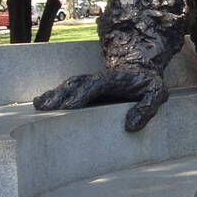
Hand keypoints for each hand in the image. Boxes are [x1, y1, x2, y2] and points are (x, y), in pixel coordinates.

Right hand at [32, 66, 168, 131]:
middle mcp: (99, 78)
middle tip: (46, 109)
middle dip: (61, 95)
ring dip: (54, 95)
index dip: (81, 95)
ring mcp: (91, 82)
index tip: (69, 107)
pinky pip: (68, 90)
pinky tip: (41, 103)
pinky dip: (54, 95)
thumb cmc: (149, 85)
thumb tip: (130, 126)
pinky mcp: (86, 88)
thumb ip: (147, 109)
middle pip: (76, 84)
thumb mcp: (157, 94)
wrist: (143, 70)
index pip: (95, 85)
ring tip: (39, 107)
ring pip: (69, 86)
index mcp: (115, 79)